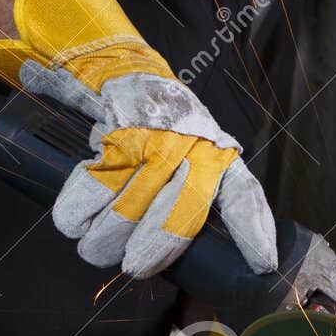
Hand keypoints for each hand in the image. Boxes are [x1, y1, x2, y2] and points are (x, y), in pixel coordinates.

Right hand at [0, 0, 276, 278]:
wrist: (129, 70)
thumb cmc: (168, 125)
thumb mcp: (199, 149)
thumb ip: (204, 191)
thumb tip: (207, 247)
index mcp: (219, 155)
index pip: (244, 195)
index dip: (254, 231)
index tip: (262, 264)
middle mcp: (192, 148)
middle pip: (177, 214)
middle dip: (152, 248)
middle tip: (133, 266)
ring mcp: (152, 141)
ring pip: (129, 206)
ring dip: (105, 237)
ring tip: (94, 250)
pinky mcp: (114, 135)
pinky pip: (93, 184)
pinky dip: (77, 211)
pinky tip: (73, 223)